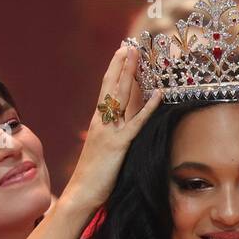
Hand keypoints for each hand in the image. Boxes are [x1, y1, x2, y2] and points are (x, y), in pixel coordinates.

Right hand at [65, 42, 161, 212]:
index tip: (120, 53)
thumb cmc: (92, 176)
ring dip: (131, 74)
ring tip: (137, 56)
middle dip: (122, 65)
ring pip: (121, 97)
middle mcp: (102, 122)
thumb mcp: (102, 151)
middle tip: (130, 45)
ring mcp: (110, 131)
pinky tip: (158, 94)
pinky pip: (136, 122)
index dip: (114, 70)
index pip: (106, 90)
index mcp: (98, 122)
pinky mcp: (119, 145)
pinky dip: (148, 107)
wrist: (81, 192)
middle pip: (112, 87)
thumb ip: (110, 137)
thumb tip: (120, 130)